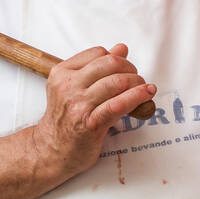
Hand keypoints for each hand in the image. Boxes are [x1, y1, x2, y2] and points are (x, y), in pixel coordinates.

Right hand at [31, 44, 155, 178]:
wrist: (52, 150)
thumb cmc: (65, 118)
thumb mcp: (73, 87)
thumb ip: (96, 67)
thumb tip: (121, 48)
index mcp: (62, 73)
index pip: (98, 53)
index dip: (116, 58)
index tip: (124, 68)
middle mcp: (68, 86)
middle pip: (110, 64)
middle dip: (130, 68)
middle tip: (136, 78)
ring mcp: (79, 105)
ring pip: (118, 82)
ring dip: (137, 82)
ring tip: (144, 88)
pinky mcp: (92, 123)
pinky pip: (120, 104)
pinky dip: (138, 96)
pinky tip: (147, 94)